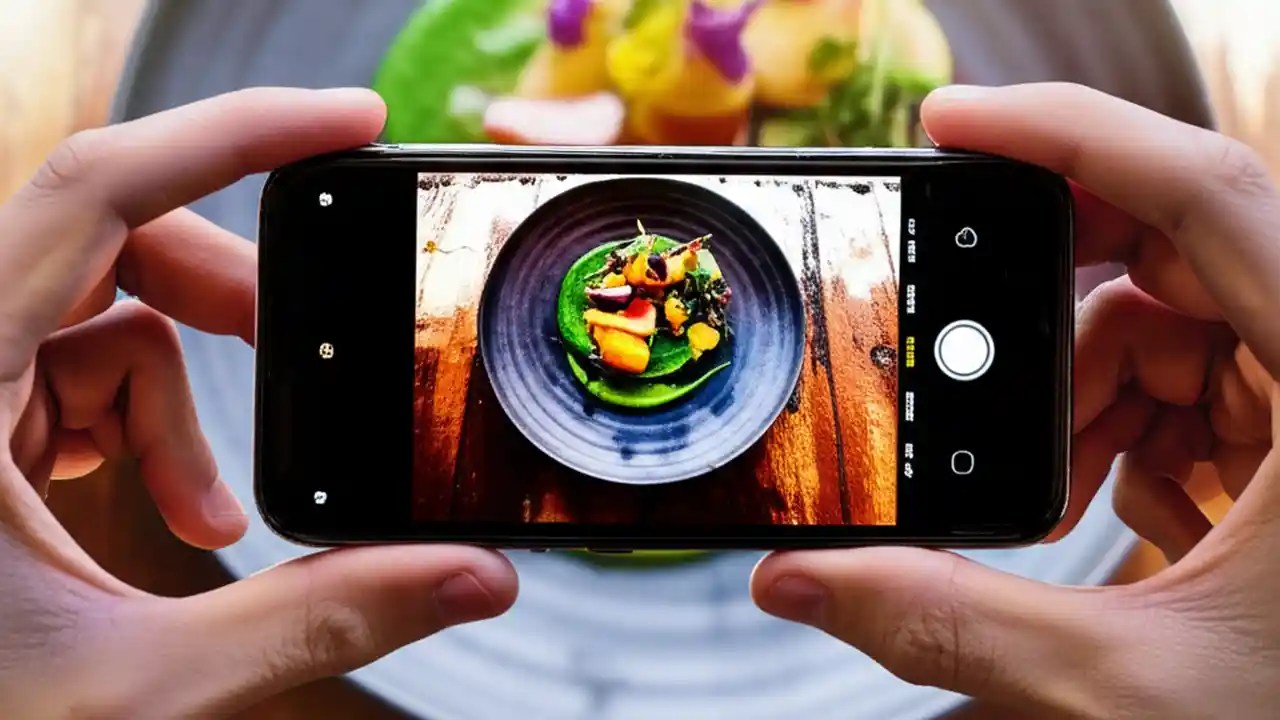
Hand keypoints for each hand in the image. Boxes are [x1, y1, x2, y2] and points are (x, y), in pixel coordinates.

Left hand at [0, 89, 516, 717]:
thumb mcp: (142, 681)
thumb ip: (312, 623)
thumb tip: (464, 575)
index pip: (94, 189)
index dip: (230, 134)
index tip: (344, 124)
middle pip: (111, 236)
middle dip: (231, 297)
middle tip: (313, 355)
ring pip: (106, 318)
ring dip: (183, 405)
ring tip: (210, 520)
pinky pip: (83, 375)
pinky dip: (149, 431)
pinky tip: (172, 518)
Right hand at [752, 83, 1279, 717]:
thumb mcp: (1131, 685)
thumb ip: (957, 627)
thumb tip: (803, 578)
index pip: (1208, 192)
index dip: (1071, 136)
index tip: (955, 123)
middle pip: (1176, 251)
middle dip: (1052, 309)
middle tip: (966, 351)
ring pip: (1177, 322)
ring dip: (1086, 392)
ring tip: (1058, 493)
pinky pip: (1199, 379)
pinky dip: (1130, 426)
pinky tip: (1124, 509)